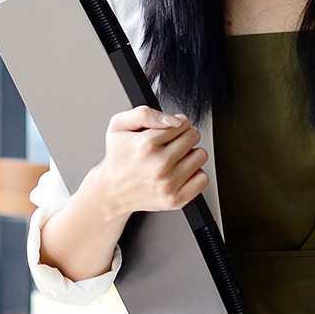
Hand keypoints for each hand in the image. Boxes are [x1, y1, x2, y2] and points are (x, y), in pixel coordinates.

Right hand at [83, 106, 208, 220]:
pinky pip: (203, 178)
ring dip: (189, 155)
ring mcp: (168, 184)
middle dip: (183, 137)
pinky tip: (178, 173)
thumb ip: (144, 114)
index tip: (167, 131)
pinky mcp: (176, 199)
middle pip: (193, 136)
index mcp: (146, 144)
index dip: (175, 124)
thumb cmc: (117, 158)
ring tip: (173, 159)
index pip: (181, 122)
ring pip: (200, 155)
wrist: (111, 191)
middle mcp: (158, 165)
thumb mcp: (118, 126)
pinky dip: (193, 174)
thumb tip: (173, 120)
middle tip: (169, 145)